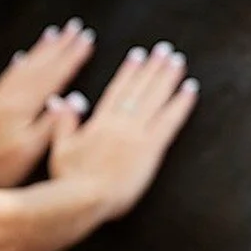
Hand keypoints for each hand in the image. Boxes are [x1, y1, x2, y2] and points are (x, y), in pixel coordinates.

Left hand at [0, 19, 94, 189]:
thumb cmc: (1, 166)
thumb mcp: (32, 149)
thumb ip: (53, 123)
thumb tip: (75, 101)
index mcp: (24, 104)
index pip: (55, 74)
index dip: (73, 56)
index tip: (87, 40)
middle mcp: (12, 95)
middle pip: (41, 63)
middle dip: (61, 44)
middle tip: (75, 27)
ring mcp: (1, 98)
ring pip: (26, 65)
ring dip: (42, 48)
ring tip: (53, 33)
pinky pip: (10, 75)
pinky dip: (19, 63)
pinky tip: (23, 57)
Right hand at [48, 41, 198, 224]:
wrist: (84, 200)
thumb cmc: (70, 179)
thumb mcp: (60, 147)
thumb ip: (64, 121)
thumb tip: (66, 99)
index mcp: (99, 122)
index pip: (117, 89)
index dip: (130, 71)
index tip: (139, 54)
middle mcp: (121, 123)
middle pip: (141, 89)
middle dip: (154, 67)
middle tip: (165, 50)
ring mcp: (138, 134)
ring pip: (156, 99)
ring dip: (168, 78)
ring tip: (178, 62)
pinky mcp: (152, 148)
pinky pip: (170, 121)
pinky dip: (181, 103)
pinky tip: (191, 90)